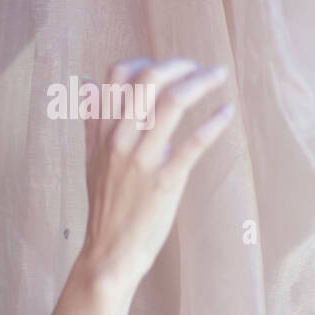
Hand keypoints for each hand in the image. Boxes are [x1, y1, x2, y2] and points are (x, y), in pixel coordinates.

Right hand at [77, 57, 233, 296]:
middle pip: (148, 80)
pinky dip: (214, 123)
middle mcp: (120, 139)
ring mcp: (142, 159)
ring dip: (200, 82)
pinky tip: (226, 114)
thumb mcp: (92, 160)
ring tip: (217, 77)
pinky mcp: (165, 180)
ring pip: (172, 103)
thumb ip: (92, 121)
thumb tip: (89, 84)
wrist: (109, 253)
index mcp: (103, 132)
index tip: (168, 68)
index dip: (146, 61)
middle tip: (200, 68)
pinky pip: (193, 143)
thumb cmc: (106, 207)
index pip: (117, 75)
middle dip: (179, 65)